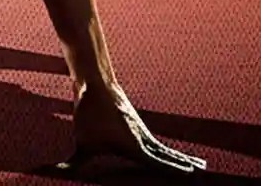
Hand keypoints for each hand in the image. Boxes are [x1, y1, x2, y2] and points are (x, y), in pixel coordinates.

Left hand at [57, 82, 205, 175]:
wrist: (95, 85)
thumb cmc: (89, 116)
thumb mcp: (83, 144)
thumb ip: (75, 163)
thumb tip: (56, 172)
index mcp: (136, 147)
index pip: (160, 164)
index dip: (176, 170)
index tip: (193, 174)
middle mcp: (143, 139)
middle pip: (168, 156)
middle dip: (184, 164)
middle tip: (204, 170)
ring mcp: (141, 131)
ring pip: (164, 148)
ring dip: (179, 156)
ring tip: (197, 163)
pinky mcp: (136, 125)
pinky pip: (155, 141)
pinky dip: (166, 148)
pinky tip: (168, 152)